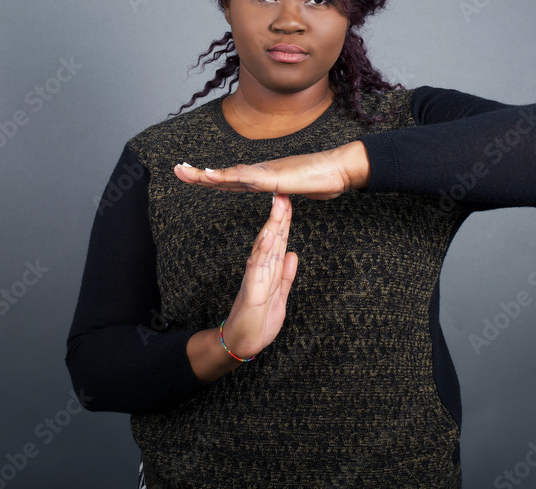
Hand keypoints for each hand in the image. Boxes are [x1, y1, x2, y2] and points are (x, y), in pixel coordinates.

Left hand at [173, 140, 369, 200]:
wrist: (339, 170)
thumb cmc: (322, 179)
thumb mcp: (296, 191)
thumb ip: (286, 194)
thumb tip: (282, 196)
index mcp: (262, 179)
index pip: (230, 180)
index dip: (210, 178)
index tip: (192, 175)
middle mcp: (259, 173)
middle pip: (223, 176)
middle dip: (198, 175)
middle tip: (176, 169)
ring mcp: (265, 174)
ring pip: (228, 175)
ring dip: (205, 175)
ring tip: (184, 172)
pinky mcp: (274, 178)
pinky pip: (246, 178)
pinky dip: (226, 176)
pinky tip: (211, 175)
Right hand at [221, 193, 297, 359]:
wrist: (242, 343)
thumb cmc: (258, 322)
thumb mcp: (280, 296)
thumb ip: (286, 276)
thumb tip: (292, 254)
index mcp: (269, 271)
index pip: (280, 242)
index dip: (285, 222)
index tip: (290, 201)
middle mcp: (261, 269)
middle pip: (273, 238)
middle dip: (279, 216)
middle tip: (284, 192)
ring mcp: (255, 277)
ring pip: (265, 246)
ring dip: (272, 225)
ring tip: (278, 206)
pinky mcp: (252, 289)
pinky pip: (257, 266)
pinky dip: (263, 249)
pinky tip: (268, 233)